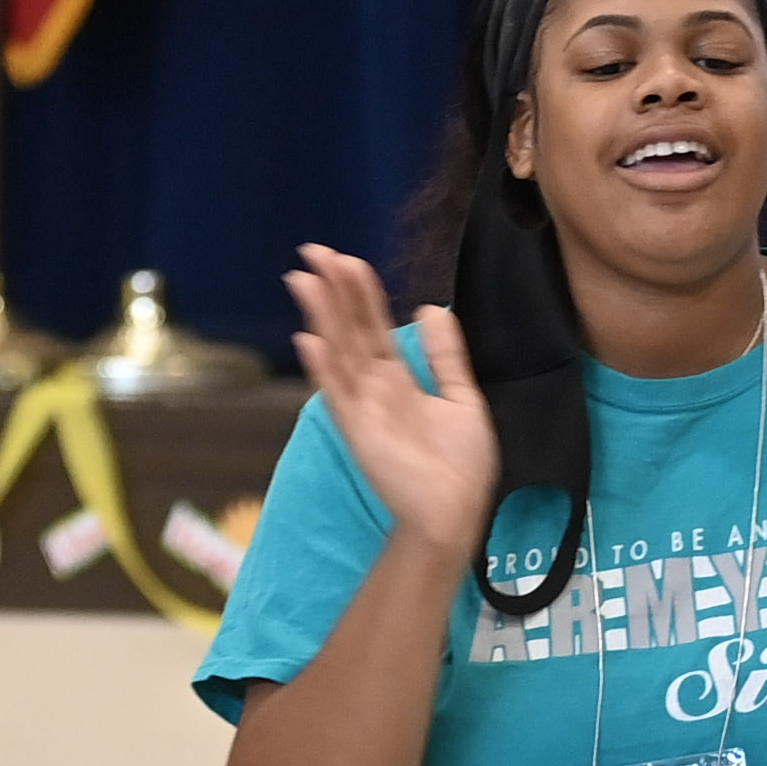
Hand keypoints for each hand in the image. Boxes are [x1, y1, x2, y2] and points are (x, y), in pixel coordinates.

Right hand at [280, 246, 499, 549]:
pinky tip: (309, 340)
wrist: (456, 514)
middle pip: (349, 329)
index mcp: (398, 379)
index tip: (343, 258)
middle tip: (314, 251)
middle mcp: (374, 388)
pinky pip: (338, 395)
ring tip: (305, 280)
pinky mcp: (360, 433)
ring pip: (338, 352)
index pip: (372, 324)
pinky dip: (324, 368)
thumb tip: (431, 308)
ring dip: (321, 317)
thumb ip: (446, 355)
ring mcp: (363, 409)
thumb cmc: (460, 466)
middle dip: (333, 291)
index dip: (358, 291)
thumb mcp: (462, 397)